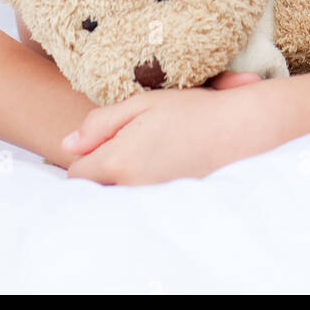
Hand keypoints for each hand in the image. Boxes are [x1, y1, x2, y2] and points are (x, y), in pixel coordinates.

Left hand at [61, 75, 271, 185]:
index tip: (101, 141)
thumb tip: (68, 144)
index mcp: (118, 161)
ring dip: (123, 178)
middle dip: (100, 170)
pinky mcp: (169, 206)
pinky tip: (164, 162)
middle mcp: (131, 188)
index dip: (84, 156)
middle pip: (96, 189)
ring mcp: (151, 200)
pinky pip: (142, 200)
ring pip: (119, 195)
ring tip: (147, 151)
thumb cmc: (193, 110)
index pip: (77, 174)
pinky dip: (144, 186)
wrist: (241, 130)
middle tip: (124, 144)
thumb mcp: (142, 103)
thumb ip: (100, 124)